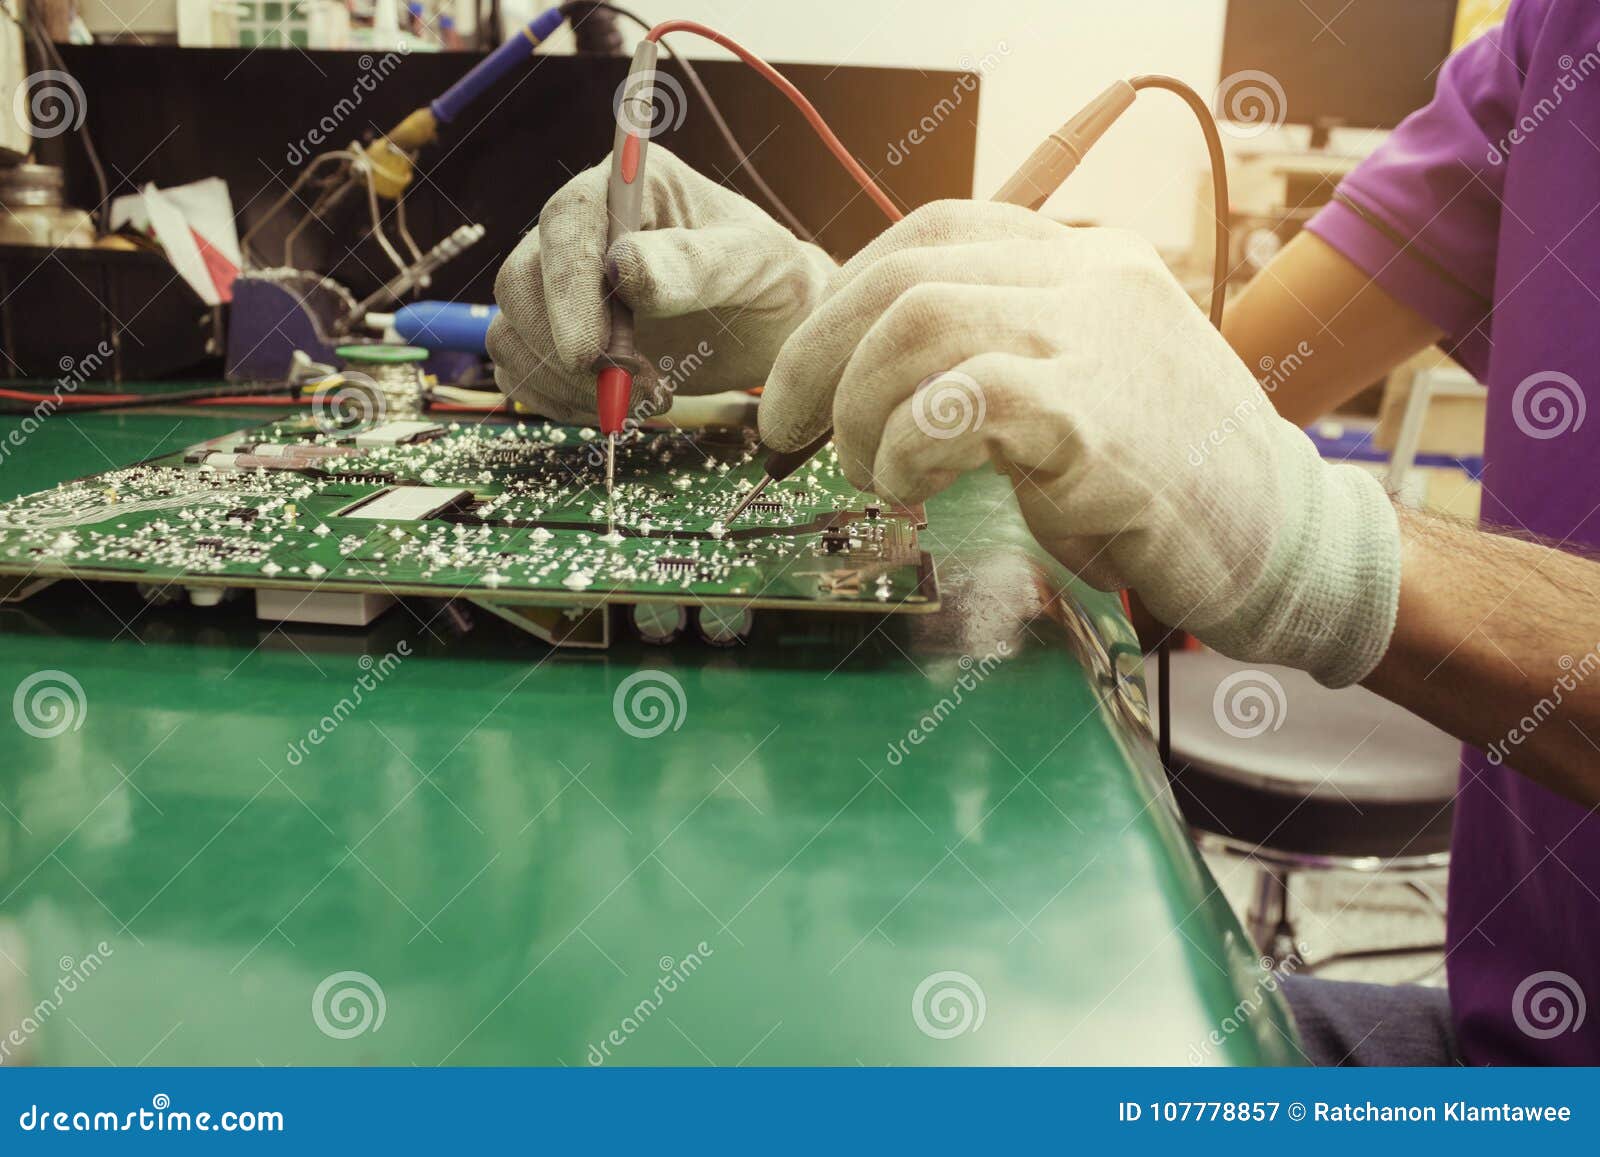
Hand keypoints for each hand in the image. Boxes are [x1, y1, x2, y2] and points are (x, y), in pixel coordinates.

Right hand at [489, 146, 834, 422]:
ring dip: (567, 385)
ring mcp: (561, 287)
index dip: (567, 289)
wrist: (771, 325)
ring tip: (647, 400)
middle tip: (644, 386)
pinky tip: (617, 409)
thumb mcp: (753, 264)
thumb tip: (624, 267)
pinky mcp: (556, 336)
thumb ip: (695, 263)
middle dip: (570, 351)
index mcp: (628, 189)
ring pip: (512, 333)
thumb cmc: (770, 280)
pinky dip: (560, 403)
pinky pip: (521, 372)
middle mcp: (582, 231)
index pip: (566, 222)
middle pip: (521, 283)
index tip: (590, 353)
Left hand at [759, 201, 1400, 686]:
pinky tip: (909, 488)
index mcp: (1084, 258)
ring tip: (870, 473)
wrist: (1281, 542)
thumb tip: (865, 377)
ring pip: (920, 321)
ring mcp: (1099, 338)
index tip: (809, 370)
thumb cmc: (1163, 478)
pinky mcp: (1098, 417)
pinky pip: (963, 399)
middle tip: (790, 428)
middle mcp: (1091, 276)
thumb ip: (994, 356)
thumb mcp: (1078, 385)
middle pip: (908, 272)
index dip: (847, 295)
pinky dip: (907, 444)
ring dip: (861, 406)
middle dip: (821, 354)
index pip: (935, 229)